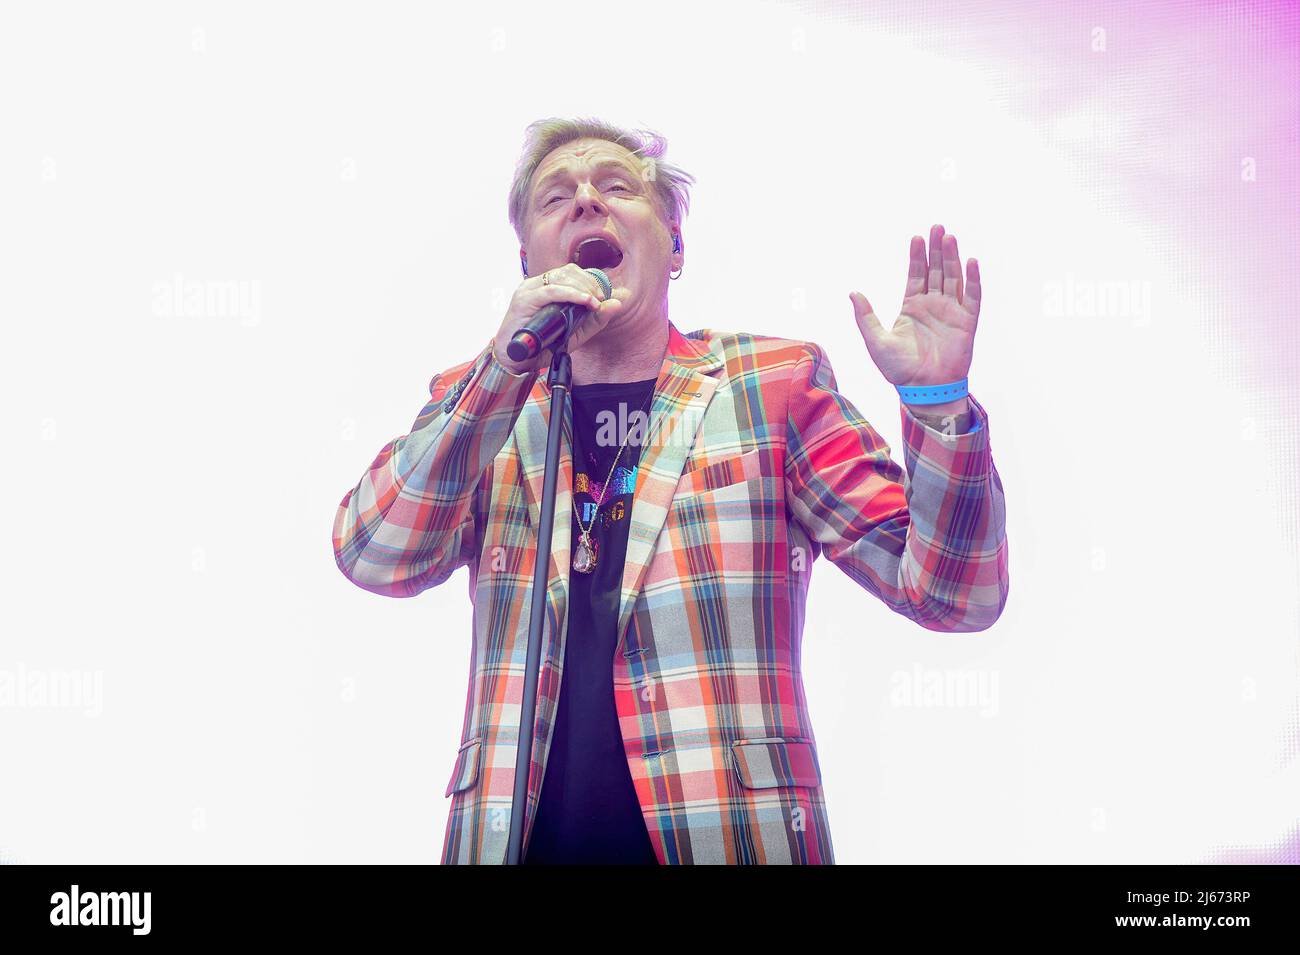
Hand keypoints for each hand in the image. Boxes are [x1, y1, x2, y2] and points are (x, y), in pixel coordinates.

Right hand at [493, 263, 623, 374]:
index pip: (572, 273)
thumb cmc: (541, 346)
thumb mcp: (575, 334)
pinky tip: (587, 302)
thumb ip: (595, 320)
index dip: (592, 281)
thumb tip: (618, 303)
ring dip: (584, 288)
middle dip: (591, 284)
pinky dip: (573, 294)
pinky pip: (553, 290)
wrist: (515, 362)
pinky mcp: (525, 299)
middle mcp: (536, 284)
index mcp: (545, 287)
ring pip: (562, 277)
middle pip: (570, 271)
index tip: (605, 295)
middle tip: (602, 300)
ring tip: (595, 302)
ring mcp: (529, 289)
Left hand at [849, 223, 980, 388]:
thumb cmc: (899, 370)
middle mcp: (933, 306)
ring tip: (949, 237)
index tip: (916, 238)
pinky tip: (971, 262)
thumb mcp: (875, 341)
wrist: (923, 390)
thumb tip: (853, 293)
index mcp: (912, 308)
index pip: (916, 275)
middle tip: (937, 227)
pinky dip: (973, 280)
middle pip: (936, 271)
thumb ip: (866, 316)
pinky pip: (972, 297)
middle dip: (936, 249)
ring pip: (953, 278)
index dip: (917, 257)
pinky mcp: (967, 323)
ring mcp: (951, 313)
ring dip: (952, 258)